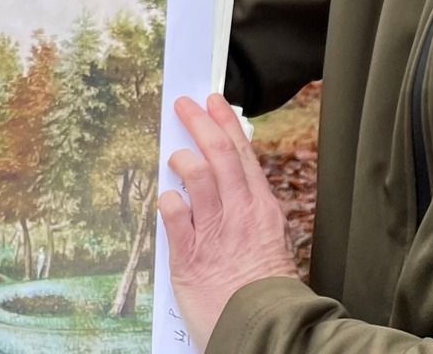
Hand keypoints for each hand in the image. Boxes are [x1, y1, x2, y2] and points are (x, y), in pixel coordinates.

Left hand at [158, 93, 297, 351]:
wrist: (265, 330)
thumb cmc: (263, 290)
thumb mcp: (266, 242)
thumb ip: (245, 212)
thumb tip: (221, 184)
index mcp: (261, 209)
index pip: (242, 154)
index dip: (225, 123)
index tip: (213, 102)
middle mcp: (240, 213)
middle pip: (219, 154)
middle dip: (200, 124)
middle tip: (185, 106)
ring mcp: (215, 231)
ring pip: (198, 176)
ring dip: (183, 159)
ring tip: (175, 155)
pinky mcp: (190, 255)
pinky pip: (174, 215)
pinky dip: (168, 200)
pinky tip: (166, 197)